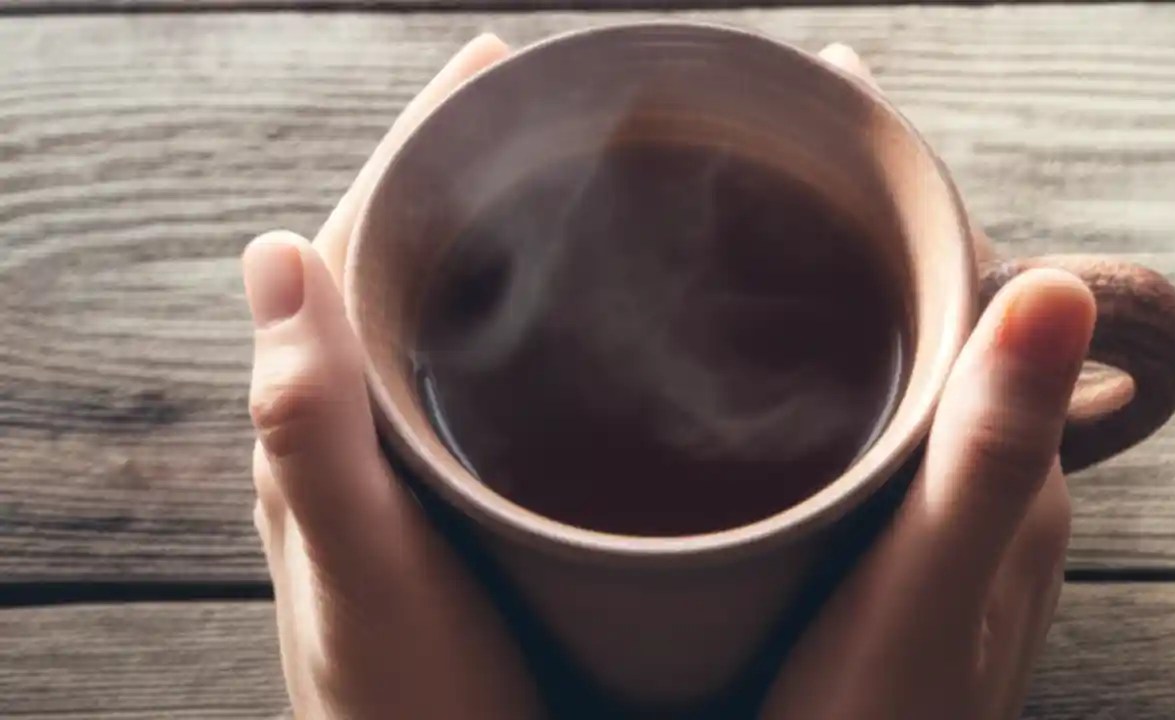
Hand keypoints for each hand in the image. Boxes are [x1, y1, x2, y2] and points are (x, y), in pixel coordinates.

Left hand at [242, 35, 542, 719]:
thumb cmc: (404, 701)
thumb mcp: (361, 571)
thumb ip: (309, 429)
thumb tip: (270, 250)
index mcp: (322, 418)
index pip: (358, 239)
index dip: (419, 145)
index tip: (489, 62)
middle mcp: (362, 423)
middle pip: (410, 259)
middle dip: (471, 169)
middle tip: (553, 99)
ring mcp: (415, 455)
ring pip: (451, 311)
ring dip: (502, 233)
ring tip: (576, 172)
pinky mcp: (465, 492)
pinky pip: (487, 371)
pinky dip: (529, 316)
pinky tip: (584, 312)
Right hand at [761, 45, 1090, 719]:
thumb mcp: (923, 590)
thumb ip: (987, 454)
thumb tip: (1060, 284)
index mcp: (1008, 467)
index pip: (975, 285)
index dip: (911, 190)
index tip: (838, 93)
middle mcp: (978, 478)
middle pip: (927, 314)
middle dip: (859, 220)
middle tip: (771, 132)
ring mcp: (923, 514)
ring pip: (886, 365)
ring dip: (831, 285)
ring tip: (748, 211)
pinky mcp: (872, 548)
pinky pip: (852, 423)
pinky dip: (808, 363)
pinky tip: (743, 364)